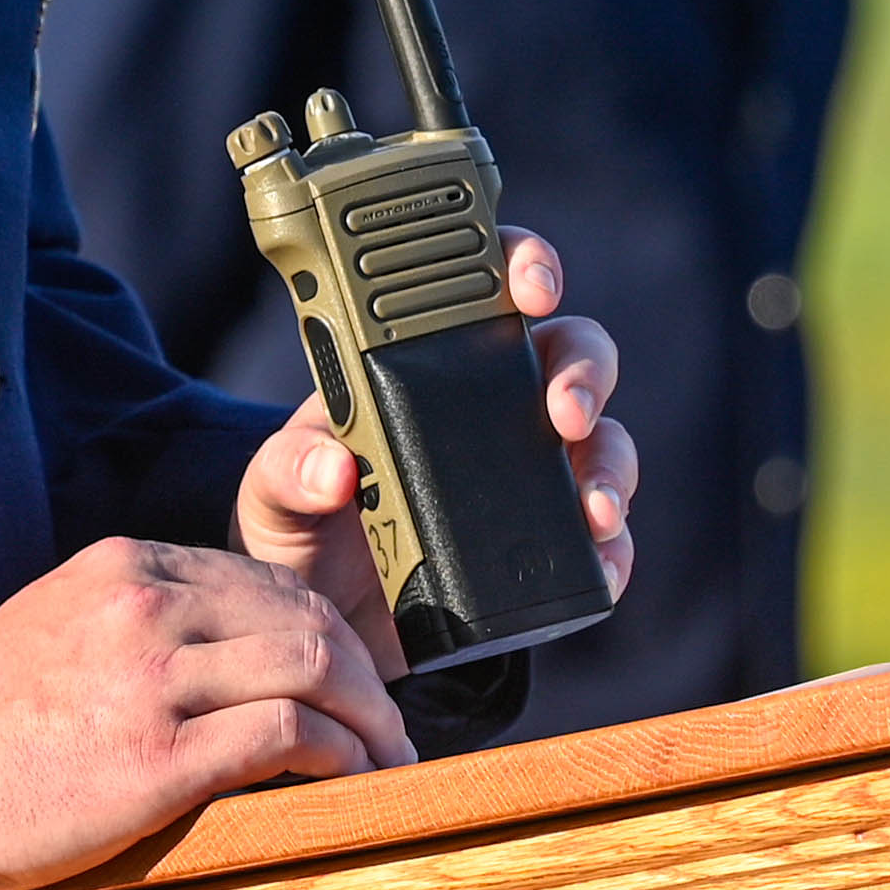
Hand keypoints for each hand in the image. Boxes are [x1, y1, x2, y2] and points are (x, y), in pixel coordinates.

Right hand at [0, 533, 408, 889]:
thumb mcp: (59, 631)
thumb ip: (136, 622)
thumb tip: (226, 658)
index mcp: (123, 568)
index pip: (265, 581)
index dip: (329, 633)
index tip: (351, 682)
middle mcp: (143, 607)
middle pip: (305, 617)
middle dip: (368, 677)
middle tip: (389, 730)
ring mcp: (151, 678)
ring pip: (312, 668)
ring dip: (371, 721)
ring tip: (386, 761)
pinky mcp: (158, 757)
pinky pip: (287, 736)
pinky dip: (340, 757)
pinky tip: (351, 782)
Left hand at [230, 226, 638, 665]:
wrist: (322, 623)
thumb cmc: (300, 533)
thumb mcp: (274, 495)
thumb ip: (288, 471)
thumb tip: (332, 470)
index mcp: (426, 368)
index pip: (489, 290)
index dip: (525, 266)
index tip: (532, 287)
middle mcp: (492, 408)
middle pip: (571, 355)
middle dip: (585, 372)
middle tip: (566, 411)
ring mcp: (530, 475)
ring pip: (605, 441)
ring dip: (612, 465)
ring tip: (594, 508)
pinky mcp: (551, 546)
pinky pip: (607, 537)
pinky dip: (616, 551)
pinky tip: (604, 565)